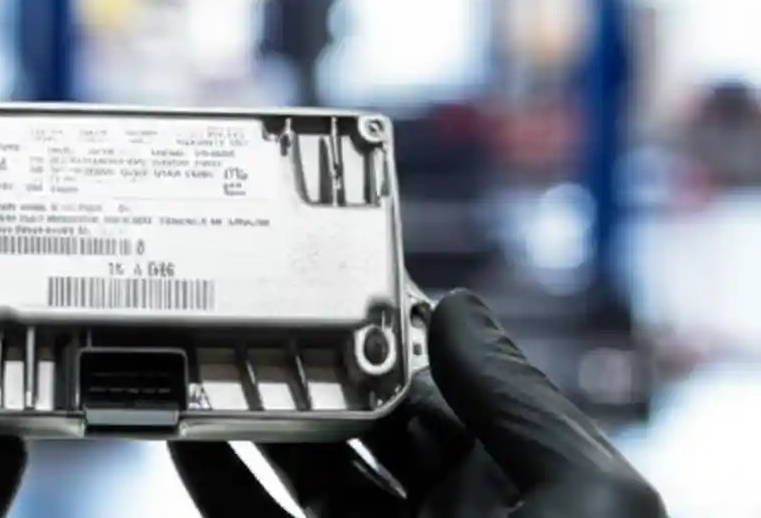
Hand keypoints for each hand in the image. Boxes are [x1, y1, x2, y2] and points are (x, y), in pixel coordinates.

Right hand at [170, 289, 664, 516]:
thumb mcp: (586, 499)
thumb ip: (516, 402)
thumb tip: (460, 308)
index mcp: (517, 489)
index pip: (439, 391)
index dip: (387, 336)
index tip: (333, 279)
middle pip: (357, 427)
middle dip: (305, 373)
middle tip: (249, 314)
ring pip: (301, 477)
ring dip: (252, 424)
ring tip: (206, 366)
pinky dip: (220, 487)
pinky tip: (188, 445)